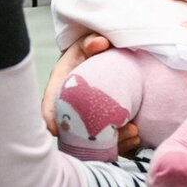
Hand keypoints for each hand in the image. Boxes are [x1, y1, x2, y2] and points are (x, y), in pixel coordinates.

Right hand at [41, 34, 140, 153]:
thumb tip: (100, 43)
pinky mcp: (103, 127)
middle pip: (73, 130)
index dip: (50, 117)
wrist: (102, 60)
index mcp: (61, 88)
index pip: (50, 104)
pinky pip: (109, 144)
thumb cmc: (88, 53)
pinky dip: (124, 144)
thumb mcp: (85, 44)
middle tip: (112, 133)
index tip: (55, 129)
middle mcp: (72, 108)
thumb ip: (90, 42)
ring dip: (113, 142)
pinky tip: (136, 137)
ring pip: (93, 141)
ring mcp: (87, 121)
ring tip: (134, 131)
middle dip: (90, 138)